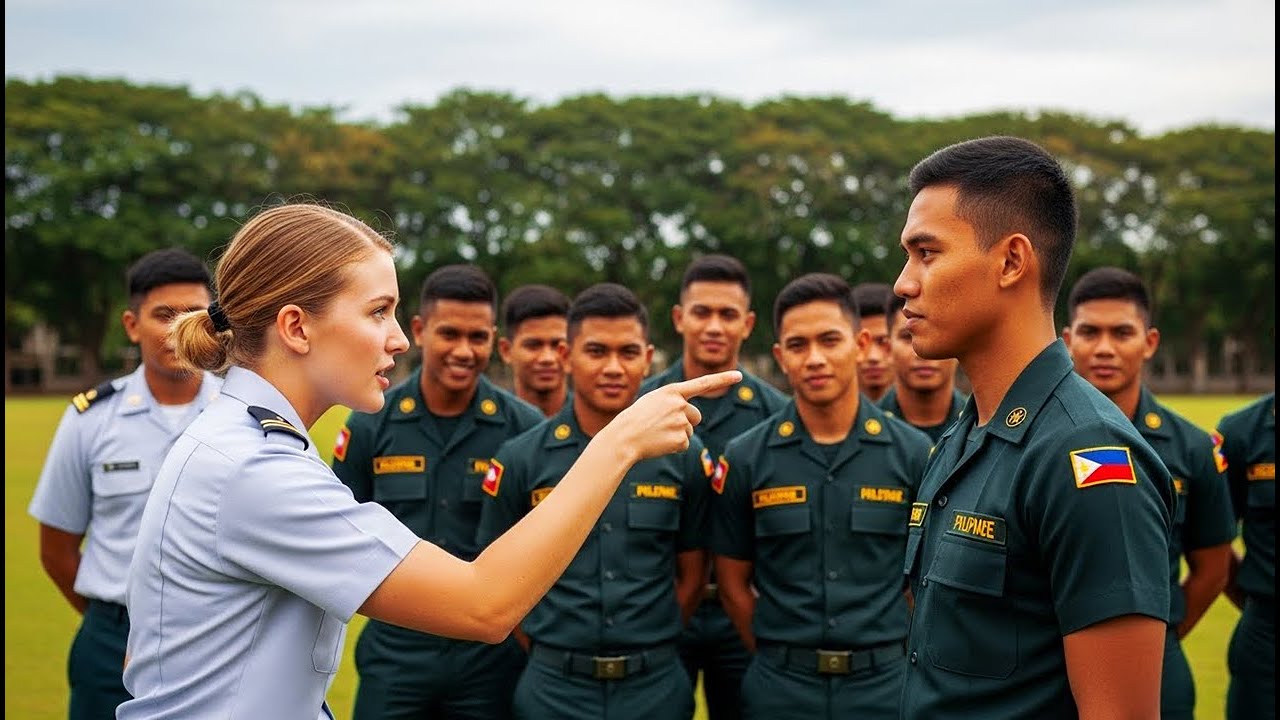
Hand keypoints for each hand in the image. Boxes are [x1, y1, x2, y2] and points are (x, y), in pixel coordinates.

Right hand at [601, 370, 742, 461]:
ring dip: (677, 435)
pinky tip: (660, 443)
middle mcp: (679, 404)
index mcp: (672, 391)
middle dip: (685, 422)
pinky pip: (685, 444)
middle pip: (696, 416)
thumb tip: (692, 418)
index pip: (703, 383)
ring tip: (657, 434)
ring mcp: (681, 421)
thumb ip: (673, 402)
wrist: (624, 438)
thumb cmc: (635, 419)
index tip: (739, 375)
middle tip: (663, 426)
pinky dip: (674, 446)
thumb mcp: (652, 401)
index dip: (723, 379)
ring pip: (689, 430)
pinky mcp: (681, 438)